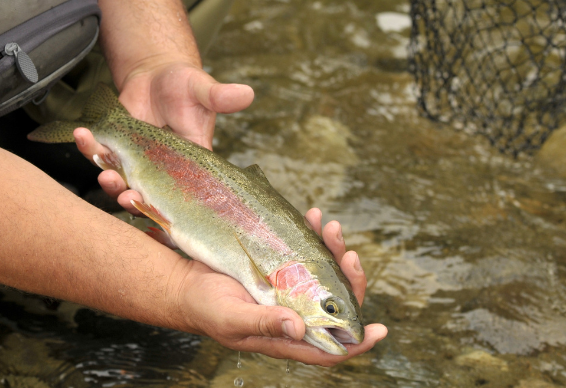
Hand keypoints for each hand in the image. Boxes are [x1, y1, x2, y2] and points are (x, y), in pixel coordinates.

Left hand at [74, 61, 252, 211]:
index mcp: (190, 165)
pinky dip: (88, 148)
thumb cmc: (184, 85)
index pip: (184, 197)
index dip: (172, 209)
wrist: (155, 75)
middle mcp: (162, 172)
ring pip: (121, 183)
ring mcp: (136, 163)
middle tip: (128, 197)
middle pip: (149, 198)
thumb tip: (247, 93)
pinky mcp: (115, 150)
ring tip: (103, 172)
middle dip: (136, 202)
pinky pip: (99, 156)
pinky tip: (83, 135)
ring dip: (110, 182)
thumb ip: (220, 96)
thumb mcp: (202, 89)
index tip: (162, 212)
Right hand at [172, 207, 386, 365]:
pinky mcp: (283, 267)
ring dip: (334, 250)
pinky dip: (314, 235)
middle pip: (337, 304)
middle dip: (349, 279)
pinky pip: (308, 253)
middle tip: (348, 252)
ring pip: (327, 274)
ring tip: (330, 225)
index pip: (330, 348)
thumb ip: (263, 323)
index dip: (357, 342)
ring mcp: (291, 290)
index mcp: (287, 337)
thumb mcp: (232, 318)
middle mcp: (296, 314)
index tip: (379, 331)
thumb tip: (299, 328)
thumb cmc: (206, 307)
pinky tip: (313, 217)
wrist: (186, 283)